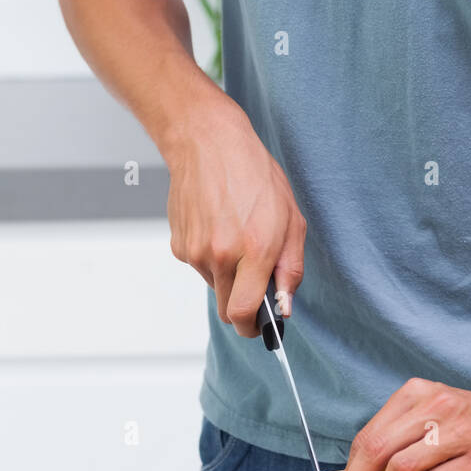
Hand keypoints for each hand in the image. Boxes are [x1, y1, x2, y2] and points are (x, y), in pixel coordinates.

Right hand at [166, 100, 305, 337]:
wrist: (208, 143)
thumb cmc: (254, 174)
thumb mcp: (291, 218)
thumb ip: (290, 268)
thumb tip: (283, 305)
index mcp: (254, 249)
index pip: (244, 314)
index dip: (253, 327)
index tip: (260, 325)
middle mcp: (220, 255)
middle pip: (228, 308)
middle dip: (243, 302)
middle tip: (256, 272)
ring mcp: (195, 251)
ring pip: (215, 285)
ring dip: (229, 274)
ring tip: (237, 235)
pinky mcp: (178, 245)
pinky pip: (199, 266)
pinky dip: (211, 256)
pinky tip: (219, 225)